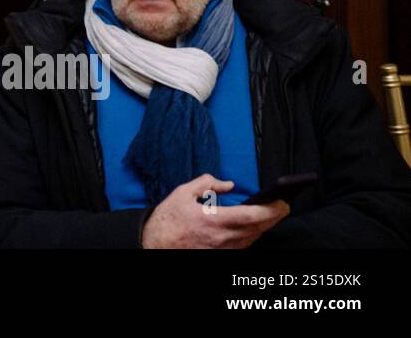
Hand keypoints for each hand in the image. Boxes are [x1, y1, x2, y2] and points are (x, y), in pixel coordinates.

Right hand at [141, 174, 289, 248]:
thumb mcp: (182, 194)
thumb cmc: (168, 219)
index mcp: (214, 220)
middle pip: (259, 228)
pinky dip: (254, 234)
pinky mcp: (222, 254)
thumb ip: (206, 184)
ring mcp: (224, 248)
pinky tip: (254, 226)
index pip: (252, 216)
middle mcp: (223, 237)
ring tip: (271, 213)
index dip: (271, 209)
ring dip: (265, 225)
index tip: (280, 201)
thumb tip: (227, 184)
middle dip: (275, 216)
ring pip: (254, 238)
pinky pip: (245, 244)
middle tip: (282, 205)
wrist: (156, 244)